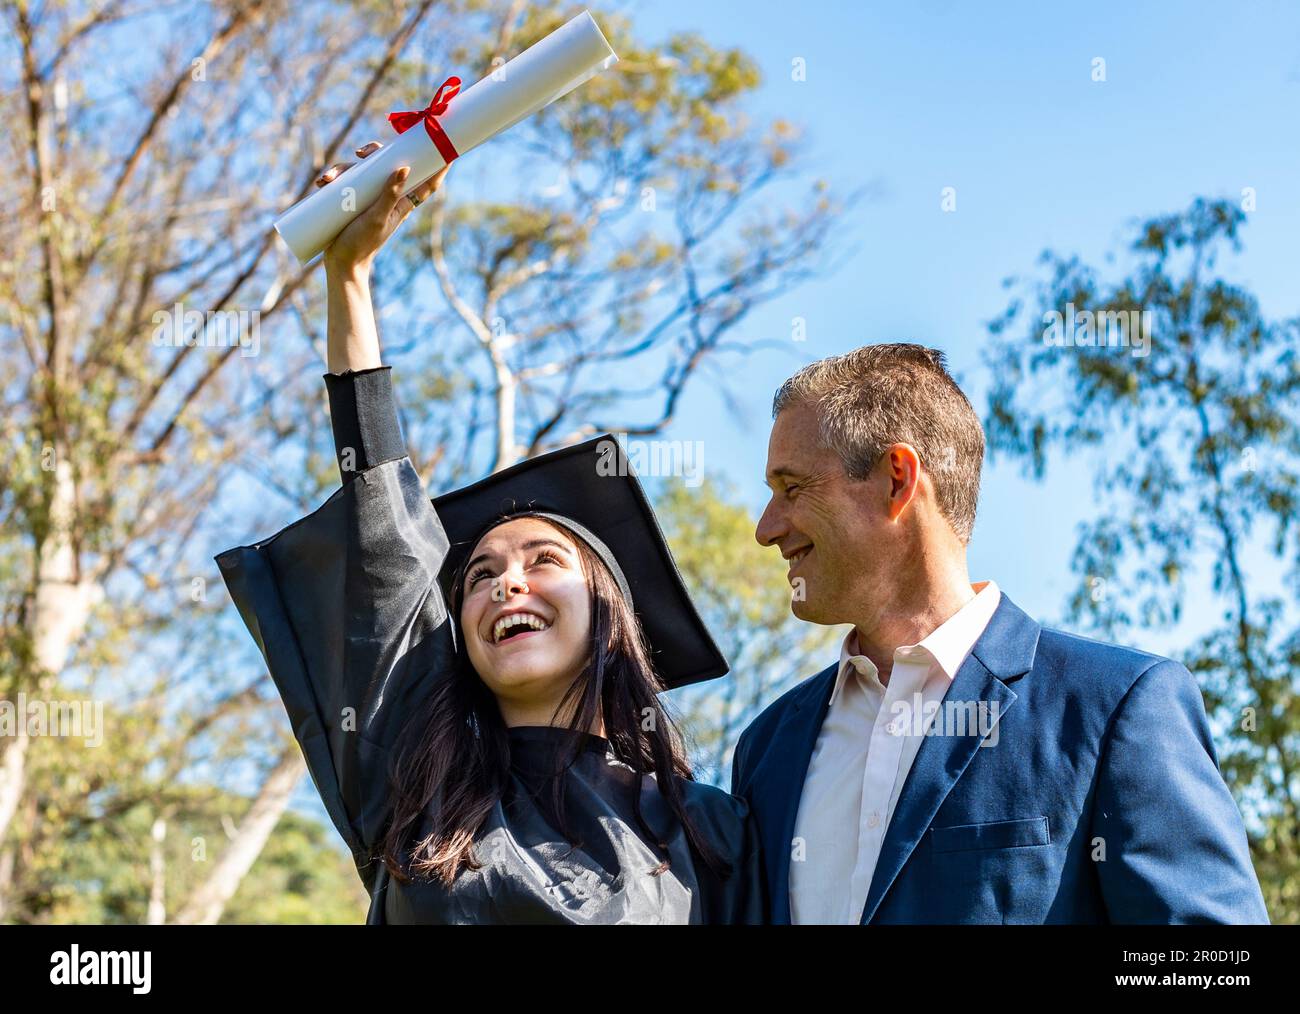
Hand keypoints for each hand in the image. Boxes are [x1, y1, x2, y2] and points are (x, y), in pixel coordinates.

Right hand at [317, 140, 449, 274]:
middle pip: (388, 164)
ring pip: (362, 169)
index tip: (447, 148)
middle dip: (374, 152)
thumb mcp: (378, 217)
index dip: (437, 166)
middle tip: (360, 152)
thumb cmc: (363, 244)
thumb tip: (405, 168)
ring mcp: (369, 197)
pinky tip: (323, 182)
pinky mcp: (351, 199)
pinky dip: (334, 178)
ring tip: (328, 179)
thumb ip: (390, 194)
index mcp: (402, 202)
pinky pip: (345, 180)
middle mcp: (387, 196)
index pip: (426, 182)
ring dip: (343, 168)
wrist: (342, 263)